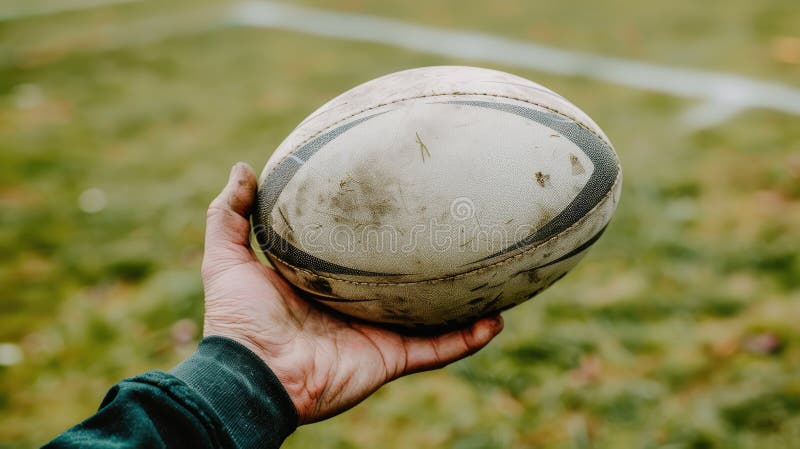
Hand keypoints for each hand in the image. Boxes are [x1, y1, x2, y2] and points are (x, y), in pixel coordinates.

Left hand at [201, 162, 503, 423]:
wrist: (252, 374)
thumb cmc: (238, 319)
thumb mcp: (226, 258)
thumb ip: (229, 214)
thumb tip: (243, 167)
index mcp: (324, 284)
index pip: (360, 256)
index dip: (382, 236)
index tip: (403, 206)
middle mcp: (355, 308)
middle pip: (402, 285)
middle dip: (429, 266)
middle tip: (456, 233)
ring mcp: (376, 334)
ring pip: (431, 317)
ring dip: (463, 303)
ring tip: (495, 279)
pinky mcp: (389, 358)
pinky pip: (437, 349)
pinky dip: (467, 339)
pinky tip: (495, 321)